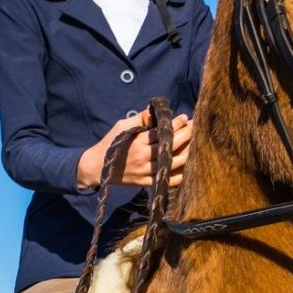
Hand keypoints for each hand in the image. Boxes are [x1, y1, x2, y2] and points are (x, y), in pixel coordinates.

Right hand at [77, 110, 193, 189]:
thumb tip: (154, 110)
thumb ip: (139, 119)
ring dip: (188, 152)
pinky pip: (169, 181)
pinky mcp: (147, 183)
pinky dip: (181, 174)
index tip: (185, 117)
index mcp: (138, 142)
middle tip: (194, 126)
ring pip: (175, 163)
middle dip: (187, 134)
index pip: (163, 131)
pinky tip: (188, 164)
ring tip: (195, 143)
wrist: (97, 167)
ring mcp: (146, 172)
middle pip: (172, 146)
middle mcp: (144, 158)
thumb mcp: (121, 127)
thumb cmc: (111, 143)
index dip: (176, 123)